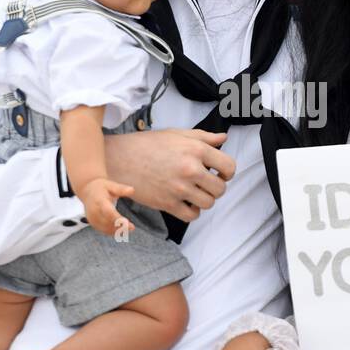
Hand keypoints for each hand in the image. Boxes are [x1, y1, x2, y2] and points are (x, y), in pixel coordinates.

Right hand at [77, 177, 134, 235]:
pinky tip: (120, 229)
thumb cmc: (101, 188)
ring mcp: (92, 218)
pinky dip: (112, 231)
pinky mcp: (92, 223)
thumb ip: (121, 189)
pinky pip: (102, 230)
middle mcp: (94, 211)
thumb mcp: (111, 185)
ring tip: (129, 228)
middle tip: (132, 228)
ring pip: (105, 228)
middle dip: (120, 226)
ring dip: (117, 230)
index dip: (118, 219)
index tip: (128, 223)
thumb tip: (132, 190)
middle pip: (107, 222)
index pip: (109, 212)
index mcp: (99, 200)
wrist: (87, 191)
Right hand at [103, 128, 235, 222]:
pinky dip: (192, 211)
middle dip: (216, 187)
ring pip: (208, 203)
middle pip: (220, 189)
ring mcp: (179, 188)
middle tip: (206, 183)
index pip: (229, 167)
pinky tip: (185, 202)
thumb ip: (203, 137)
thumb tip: (223, 138)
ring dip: (204, 199)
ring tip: (194, 192)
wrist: (120, 159)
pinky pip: (192, 215)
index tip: (220, 173)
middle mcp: (190, 169)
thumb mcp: (176, 134)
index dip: (227, 172)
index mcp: (195, 149)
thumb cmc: (148, 145)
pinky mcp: (167, 203)